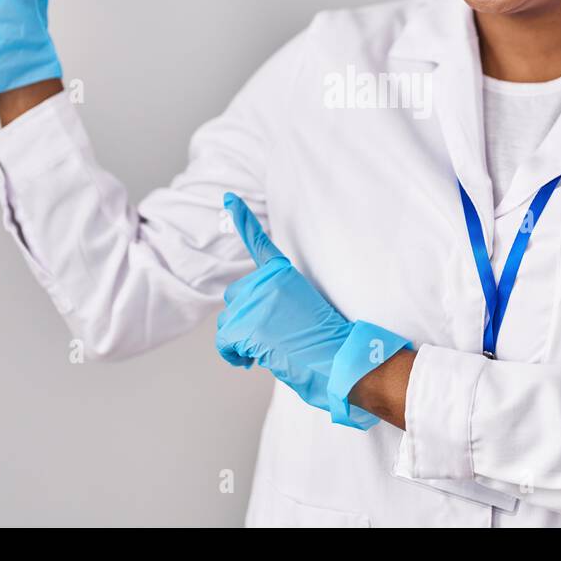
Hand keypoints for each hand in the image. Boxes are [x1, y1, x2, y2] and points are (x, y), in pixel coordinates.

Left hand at [217, 193, 410, 429]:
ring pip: (228, 322)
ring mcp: (254, 302)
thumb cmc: (327, 339)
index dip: (243, 219)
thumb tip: (257, 321)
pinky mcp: (245, 326)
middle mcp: (266, 281)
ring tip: (266, 354)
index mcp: (283, 273)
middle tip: (268, 338)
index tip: (229, 199)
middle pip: (236, 297)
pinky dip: (232, 353)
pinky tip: (244, 361)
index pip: (259, 243)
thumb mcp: (304, 307)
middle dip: (245, 319)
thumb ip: (277, 303)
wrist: (337, 356)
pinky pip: (223, 339)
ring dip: (240, 341)